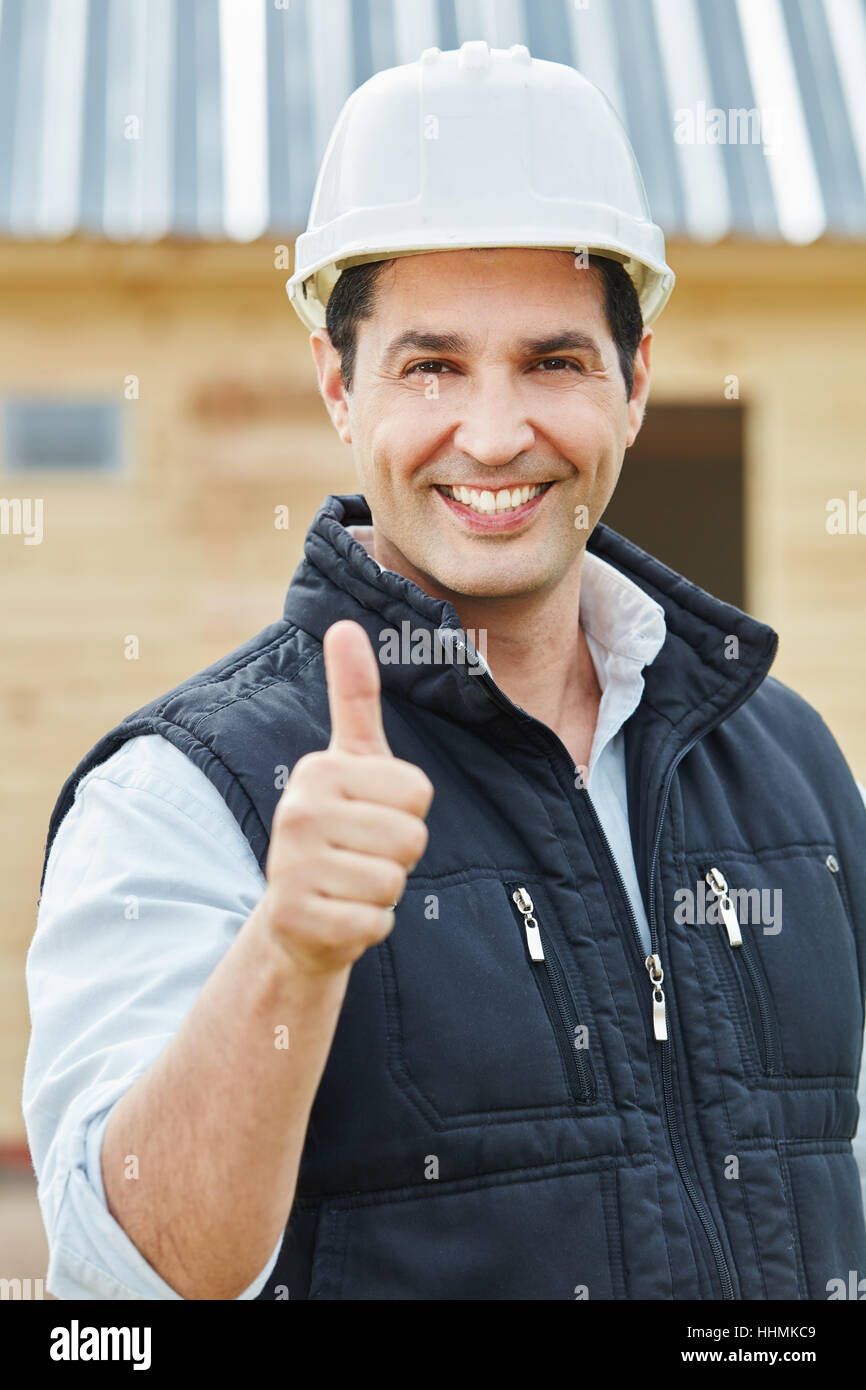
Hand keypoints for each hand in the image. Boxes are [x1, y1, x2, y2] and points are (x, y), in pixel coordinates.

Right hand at [263, 620, 433, 974]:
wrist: (296, 918)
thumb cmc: (338, 829)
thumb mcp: (351, 761)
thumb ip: (355, 696)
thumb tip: (345, 624)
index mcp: (319, 770)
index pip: (419, 792)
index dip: (408, 812)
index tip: (371, 817)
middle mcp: (299, 811)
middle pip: (411, 837)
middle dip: (399, 856)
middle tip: (360, 856)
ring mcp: (292, 867)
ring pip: (393, 882)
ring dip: (383, 892)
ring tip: (349, 884)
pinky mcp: (297, 918)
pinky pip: (376, 922)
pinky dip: (369, 926)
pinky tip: (340, 915)